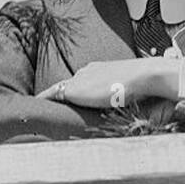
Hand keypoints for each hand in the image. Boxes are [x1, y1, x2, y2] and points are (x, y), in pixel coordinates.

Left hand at [37, 58, 176, 108]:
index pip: (86, 80)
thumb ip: (134, 99)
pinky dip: (43, 101)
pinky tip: (33, 107)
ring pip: (60, 90)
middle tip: (56, 108)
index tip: (77, 98)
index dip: (81, 90)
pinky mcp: (73, 90)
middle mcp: (88, 71)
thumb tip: (152, 114)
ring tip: (42, 110)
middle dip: (65, 94)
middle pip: (71, 84)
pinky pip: (51, 95)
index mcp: (102, 69)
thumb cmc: (148, 87)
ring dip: (53, 99)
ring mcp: (79, 79)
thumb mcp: (138, 92)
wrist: (145, 76)